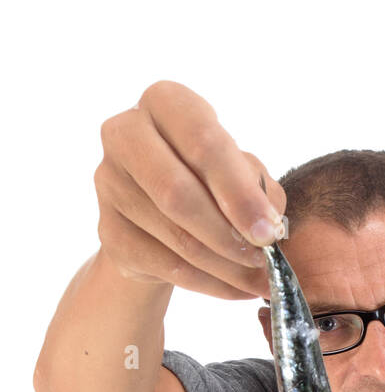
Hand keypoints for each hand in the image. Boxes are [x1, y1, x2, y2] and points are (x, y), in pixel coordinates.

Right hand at [93, 80, 285, 299]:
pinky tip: (236, 289)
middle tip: (264, 259)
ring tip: (260, 279)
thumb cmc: (210, 180)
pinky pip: (167, 267)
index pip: (203, 142)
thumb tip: (267, 225)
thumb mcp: (241, 171)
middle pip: (177, 193)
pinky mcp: (108, 231)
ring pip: (176, 237)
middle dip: (228, 234)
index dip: (239, 192)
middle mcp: (125, 133)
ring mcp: (109, 183)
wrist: (162, 214)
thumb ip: (259, 188)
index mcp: (165, 103)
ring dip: (226, 266)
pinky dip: (211, 284)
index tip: (269, 231)